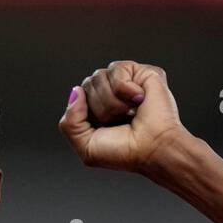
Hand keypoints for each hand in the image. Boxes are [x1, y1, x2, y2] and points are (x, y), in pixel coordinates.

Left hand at [59, 61, 188, 176]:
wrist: (152, 149)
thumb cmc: (125, 152)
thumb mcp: (85, 145)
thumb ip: (69, 122)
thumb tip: (76, 91)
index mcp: (98, 108)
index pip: (78, 95)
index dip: (86, 113)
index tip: (105, 129)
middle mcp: (112, 93)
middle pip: (87, 84)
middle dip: (100, 109)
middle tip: (120, 122)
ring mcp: (127, 82)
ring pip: (99, 76)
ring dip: (112, 102)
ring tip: (130, 112)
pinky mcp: (142, 72)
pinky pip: (117, 69)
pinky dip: (124, 89)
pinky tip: (139, 99)